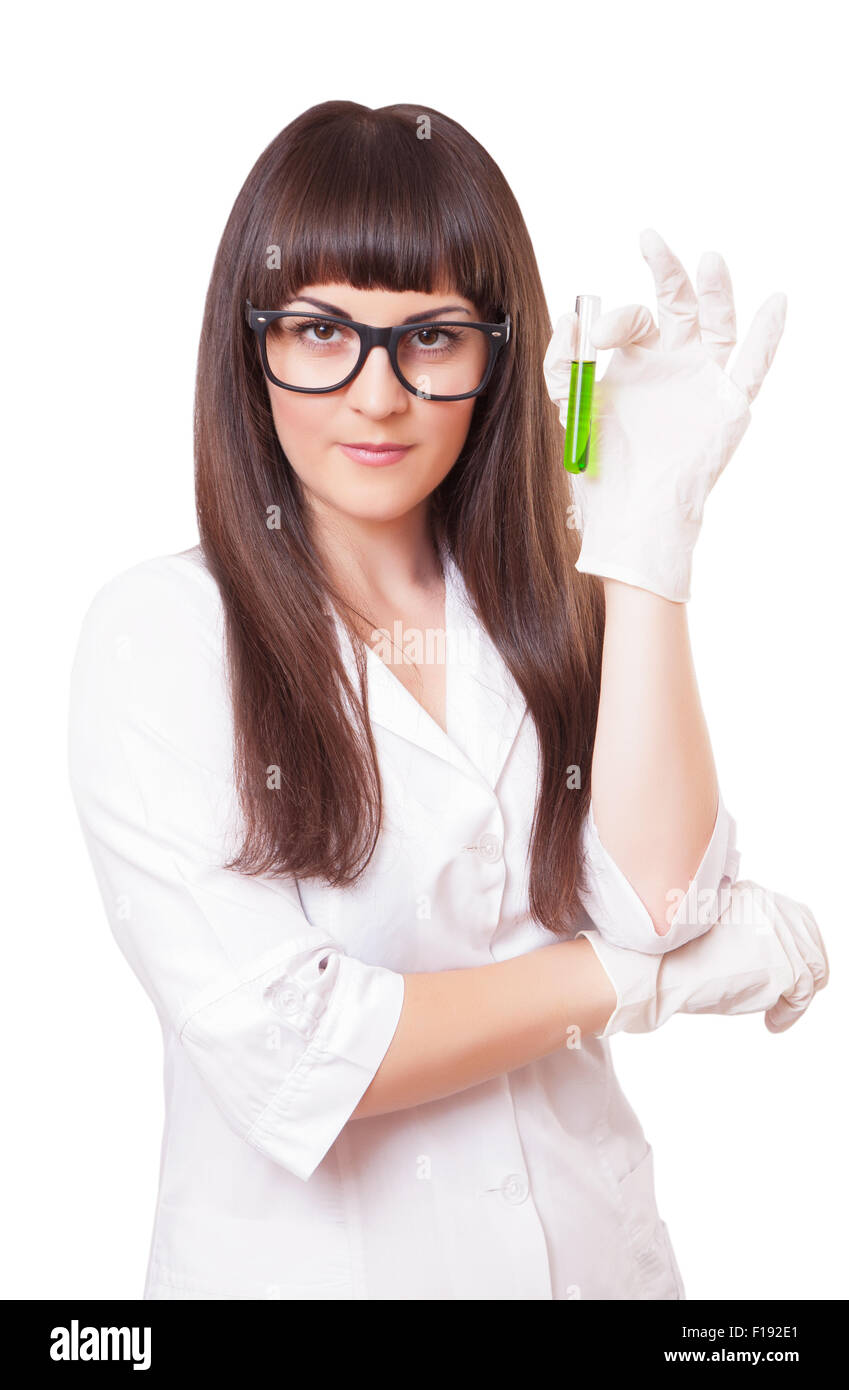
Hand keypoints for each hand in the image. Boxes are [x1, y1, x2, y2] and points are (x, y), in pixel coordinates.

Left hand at [543, 229, 787, 601]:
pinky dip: (768, 334)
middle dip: (665, 270)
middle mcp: (675, 364)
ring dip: (716, 291)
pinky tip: (776, 302)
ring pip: (718, 324)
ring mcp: (705, 382)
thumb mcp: (569, 410)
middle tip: (648, 239)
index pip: (634, 320)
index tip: (596, 337)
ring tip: (708, 260)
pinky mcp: (728, 407)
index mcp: (639, 361)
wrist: (629, 516)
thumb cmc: (602, 468)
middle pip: (679, 304)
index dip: (616, 319)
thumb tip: (569, 319)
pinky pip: (753, 366)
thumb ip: (562, 365)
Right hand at [579, 878, 828, 1036]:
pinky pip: (803, 996)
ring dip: (798, 996)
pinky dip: (790, 1013)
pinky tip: (773, 1022)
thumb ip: (740, 931)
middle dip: (806, 970)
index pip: (794, 917)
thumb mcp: (711, 929)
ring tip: (779, 1013)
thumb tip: (760, 954)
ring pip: (812, 969)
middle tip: (793, 994)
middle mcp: (771, 911)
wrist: (657, 967)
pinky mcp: (782, 968)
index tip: (787, 967)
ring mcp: (779, 938)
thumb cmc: (672, 953)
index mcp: (753, 896)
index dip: (795, 946)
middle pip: (810, 940)